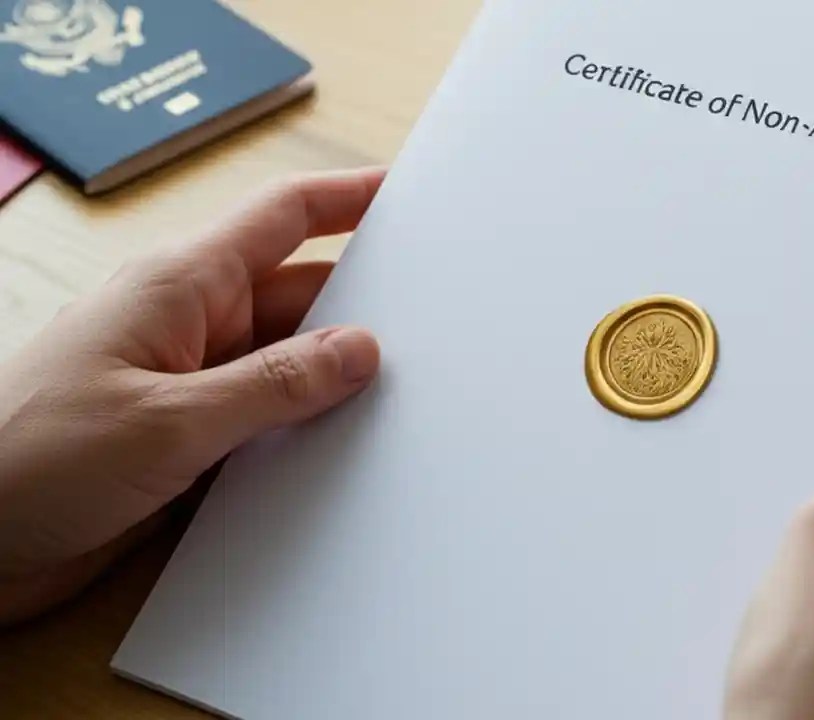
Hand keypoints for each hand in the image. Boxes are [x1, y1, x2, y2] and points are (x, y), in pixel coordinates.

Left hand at [0, 169, 384, 624]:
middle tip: (443, 322)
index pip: (283, 218)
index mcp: (180, 286)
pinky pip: (268, 420)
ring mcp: (190, 383)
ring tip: (412, 397)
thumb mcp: (168, 421)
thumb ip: (274, 384)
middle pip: (300, 296)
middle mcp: (191, 325)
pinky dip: (307, 430)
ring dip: (336, 380)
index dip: (349, 197)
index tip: (411, 196)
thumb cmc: (33, 460)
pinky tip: (349, 452)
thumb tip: (362, 349)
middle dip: (365, 306)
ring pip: (289, 364)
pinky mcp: (188, 440)